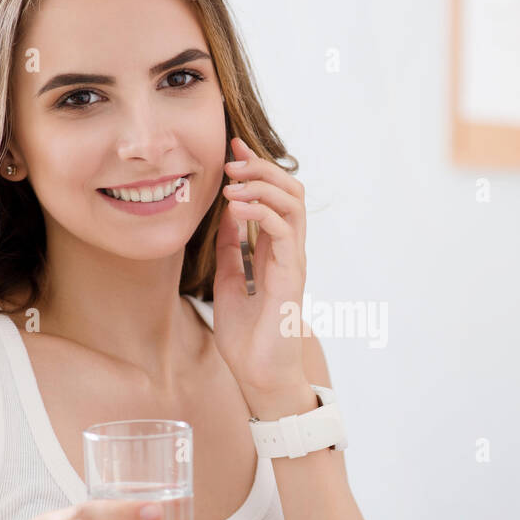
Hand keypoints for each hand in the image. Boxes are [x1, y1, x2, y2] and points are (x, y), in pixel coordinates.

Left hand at [213, 136, 309, 400]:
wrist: (259, 373)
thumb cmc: (246, 334)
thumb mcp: (229, 279)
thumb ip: (231, 246)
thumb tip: (227, 212)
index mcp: (274, 249)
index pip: (274, 195)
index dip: (255, 167)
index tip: (231, 146)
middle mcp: (289, 250)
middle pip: (290, 190)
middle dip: (261, 167)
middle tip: (230, 158)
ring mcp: (293, 261)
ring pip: (293, 203)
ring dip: (262, 184)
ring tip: (232, 181)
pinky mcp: (291, 276)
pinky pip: (283, 231)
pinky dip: (261, 211)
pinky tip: (236, 207)